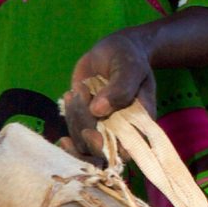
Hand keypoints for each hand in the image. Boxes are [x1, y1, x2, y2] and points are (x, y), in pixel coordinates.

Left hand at [61, 27, 157, 158]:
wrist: (116, 50)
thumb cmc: (129, 58)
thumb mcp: (130, 67)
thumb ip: (120, 88)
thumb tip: (99, 110)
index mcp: (139, 126)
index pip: (125, 153)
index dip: (106, 152)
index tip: (92, 133)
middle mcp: (120, 133)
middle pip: (99, 156)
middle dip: (84, 141)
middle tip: (79, 111)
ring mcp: (101, 129)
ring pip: (82, 143)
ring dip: (75, 119)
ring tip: (80, 89)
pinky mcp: (85, 121)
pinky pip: (73, 131)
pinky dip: (68, 116)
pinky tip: (70, 95)